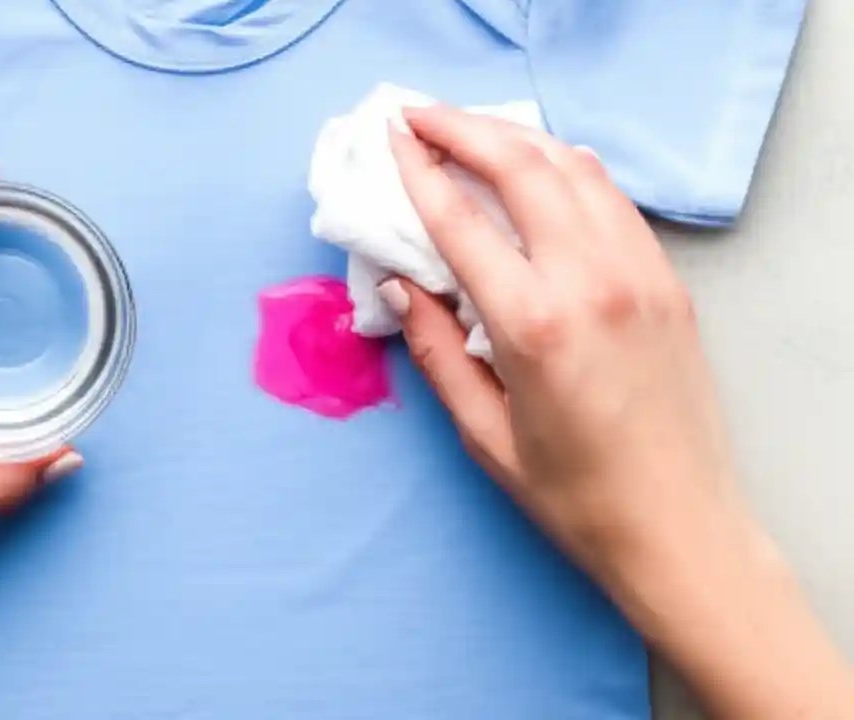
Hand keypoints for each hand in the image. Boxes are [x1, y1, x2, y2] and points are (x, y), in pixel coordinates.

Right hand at [385, 106, 853, 718]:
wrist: (680, 526)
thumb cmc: (574, 495)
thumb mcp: (485, 433)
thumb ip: (437, 350)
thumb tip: (401, 286)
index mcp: (534, 325)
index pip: (463, 222)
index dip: (420, 173)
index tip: (392, 139)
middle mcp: (591, 281)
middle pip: (522, 168)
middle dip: (462, 129)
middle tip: (418, 116)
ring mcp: (638, 273)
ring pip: (574, 168)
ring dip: (516, 137)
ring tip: (470, 131)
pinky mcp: (666, 280)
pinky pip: (612, 197)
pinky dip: (567, 167)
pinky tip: (539, 167)